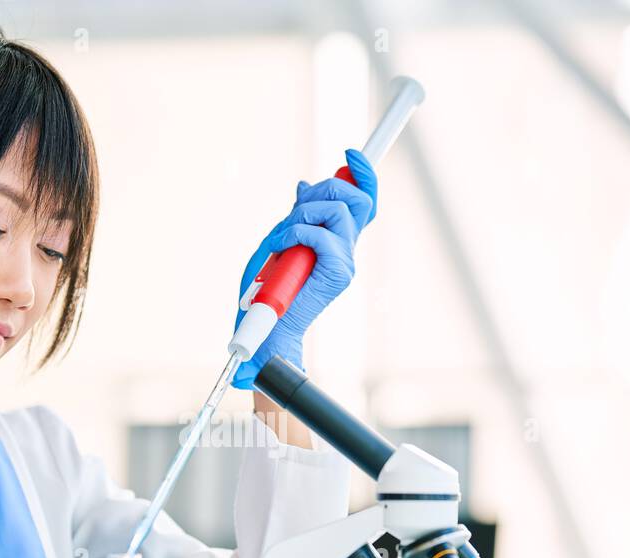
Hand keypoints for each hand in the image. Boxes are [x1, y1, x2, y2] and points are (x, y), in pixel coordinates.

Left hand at [231, 147, 378, 388]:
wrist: (267, 331)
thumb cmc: (266, 292)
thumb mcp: (279, 241)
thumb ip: (296, 216)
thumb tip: (304, 187)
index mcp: (338, 242)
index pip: (363, 201)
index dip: (362, 173)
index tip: (351, 153)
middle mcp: (347, 250)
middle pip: (356, 197)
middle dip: (325, 188)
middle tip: (298, 207)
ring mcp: (345, 262)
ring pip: (339, 210)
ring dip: (304, 213)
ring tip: (284, 236)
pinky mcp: (338, 273)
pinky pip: (318, 234)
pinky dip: (292, 234)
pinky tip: (278, 249)